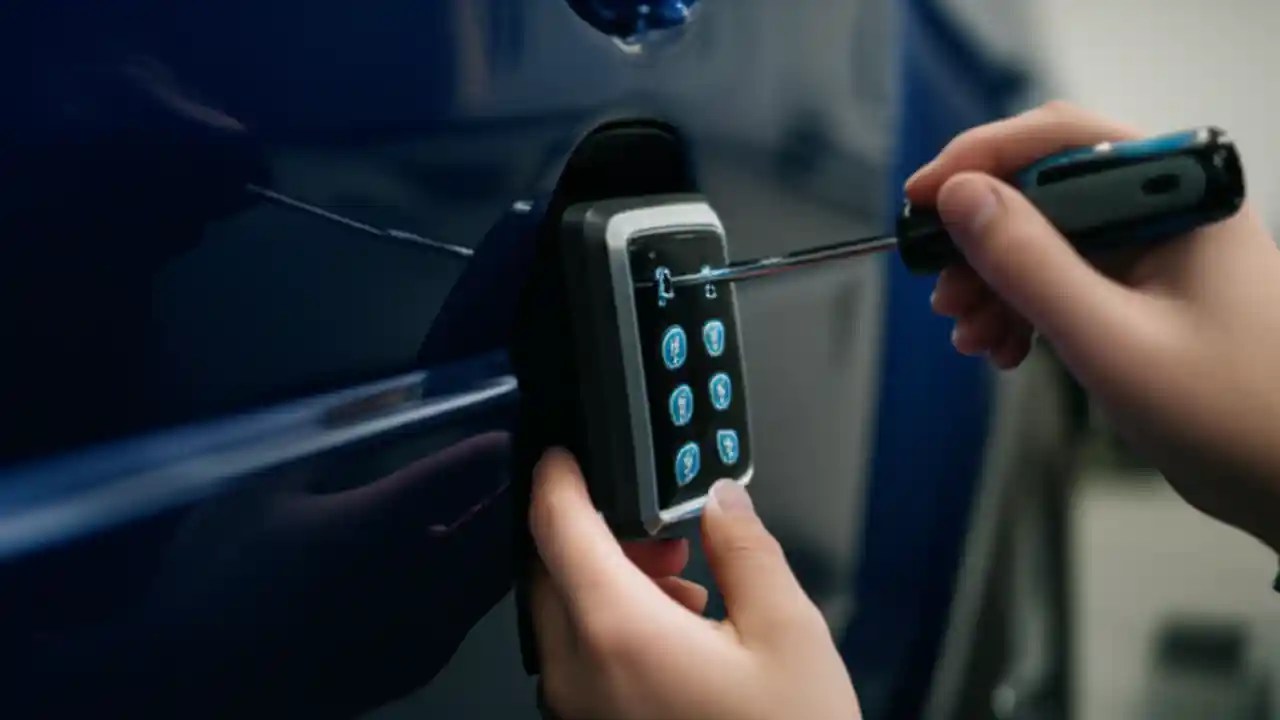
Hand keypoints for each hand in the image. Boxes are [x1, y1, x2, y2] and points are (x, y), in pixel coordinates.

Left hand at [529, 448, 859, 719]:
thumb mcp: (790, 632)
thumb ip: (747, 549)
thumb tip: (724, 501)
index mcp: (620, 634)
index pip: (556, 528)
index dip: (557, 478)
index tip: (564, 453)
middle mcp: (581, 676)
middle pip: (550, 572)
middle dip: (594, 533)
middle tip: (659, 532)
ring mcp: (579, 713)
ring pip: (563, 616)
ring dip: (605, 581)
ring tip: (683, 586)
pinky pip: (579, 660)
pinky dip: (610, 626)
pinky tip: (675, 635)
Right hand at [910, 101, 1279, 550]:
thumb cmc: (1231, 415)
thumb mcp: (1109, 339)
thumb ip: (1030, 263)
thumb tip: (960, 199)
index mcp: (1181, 194)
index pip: (1061, 139)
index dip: (978, 161)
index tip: (921, 199)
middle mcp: (1169, 206)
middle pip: (1046, 188)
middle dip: (982, 240)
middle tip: (942, 292)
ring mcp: (1157, 248)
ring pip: (1047, 236)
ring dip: (996, 281)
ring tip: (971, 334)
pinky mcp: (1145, 288)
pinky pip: (1065, 276)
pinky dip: (1023, 306)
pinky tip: (1004, 347)